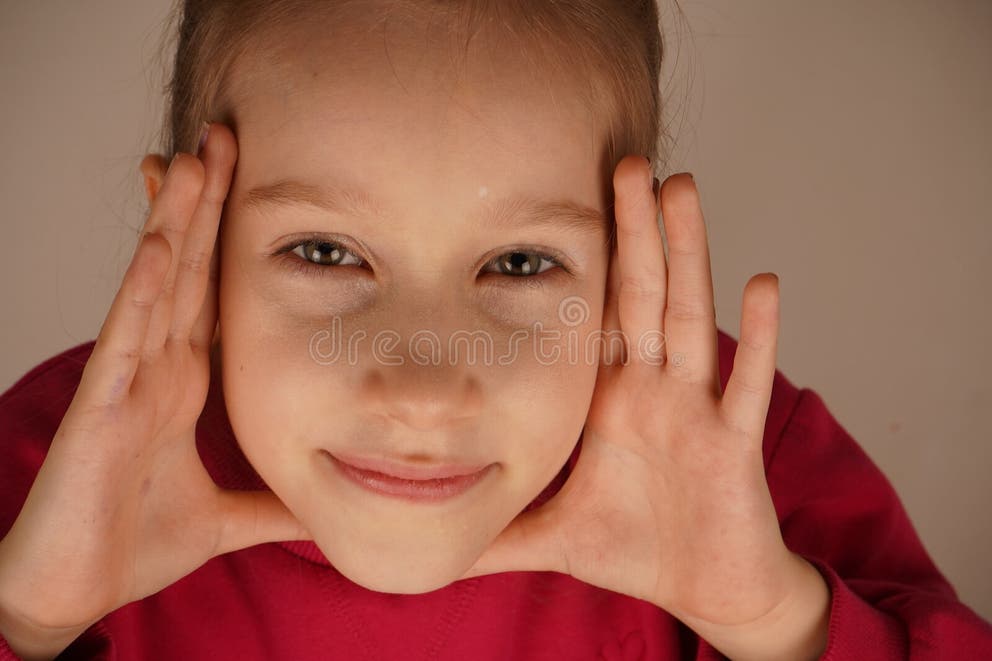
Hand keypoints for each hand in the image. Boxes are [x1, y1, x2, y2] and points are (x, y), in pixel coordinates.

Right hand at [0, 124, 310, 654]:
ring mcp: (127, 382)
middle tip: (224, 139)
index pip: (212, 296)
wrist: (76, 592)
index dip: (227, 242)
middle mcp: (157, 370)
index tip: (248, 187)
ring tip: (192, 163)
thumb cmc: (133, 543)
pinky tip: (161, 248)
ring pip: (155, 288)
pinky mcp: (102, 409)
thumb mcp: (226, 518)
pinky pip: (125, 340)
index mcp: (185, 384)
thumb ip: (271, 507)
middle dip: (202, 207)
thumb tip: (324, 513)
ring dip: (173, 226)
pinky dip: (143, 292)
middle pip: (187, 272)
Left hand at [462, 158, 797, 630]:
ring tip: (681, 191)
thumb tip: (428, 547)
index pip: (600, 317)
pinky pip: (746, 383)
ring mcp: (696, 410)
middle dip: (637, 232)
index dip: (590, 263)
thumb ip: (493, 534)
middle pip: (644, 297)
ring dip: (689, 255)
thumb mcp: (548, 535)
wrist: (704, 588)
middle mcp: (653, 391)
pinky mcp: (733, 442)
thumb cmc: (631, 549)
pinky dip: (758, 336)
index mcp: (610, 401)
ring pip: (690, 319)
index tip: (573, 203)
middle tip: (627, 163)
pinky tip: (761, 283)